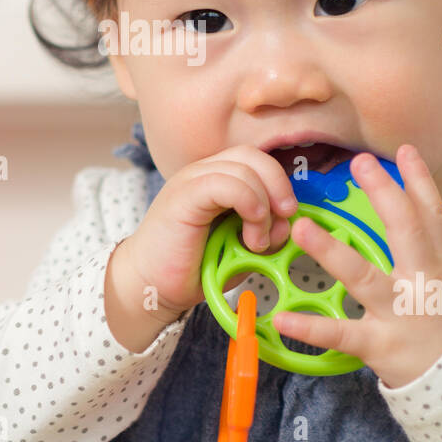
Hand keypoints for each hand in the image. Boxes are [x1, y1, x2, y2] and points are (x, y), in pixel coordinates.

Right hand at [116, 147, 299, 323]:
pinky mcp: (183, 196)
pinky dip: (248, 202)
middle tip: (285, 218)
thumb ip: (266, 232)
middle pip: (253, 155)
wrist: (152, 285)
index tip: (288, 216)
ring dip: (263, 204)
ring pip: (244, 167)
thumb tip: (289, 222)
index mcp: (217, 180)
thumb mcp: (242, 249)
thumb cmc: (194, 267)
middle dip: (279, 185)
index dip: (280, 183)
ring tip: (257, 241)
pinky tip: (250, 230)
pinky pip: (224, 183)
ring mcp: (191, 180)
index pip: (257, 160)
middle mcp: (203, 173)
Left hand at [272, 145, 441, 388]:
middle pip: (405, 230)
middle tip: (359, 162)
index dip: (419, 181)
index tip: (404, 150)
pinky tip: (281, 317)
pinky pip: (341, 333)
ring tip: (301, 227)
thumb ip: (433, 253)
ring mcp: (400, 312)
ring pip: (364, 275)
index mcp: (440, 266)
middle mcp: (422, 282)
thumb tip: (417, 216)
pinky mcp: (381, 344)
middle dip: (384, 194)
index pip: (431, 215)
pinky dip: (310, 328)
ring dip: (330, 250)